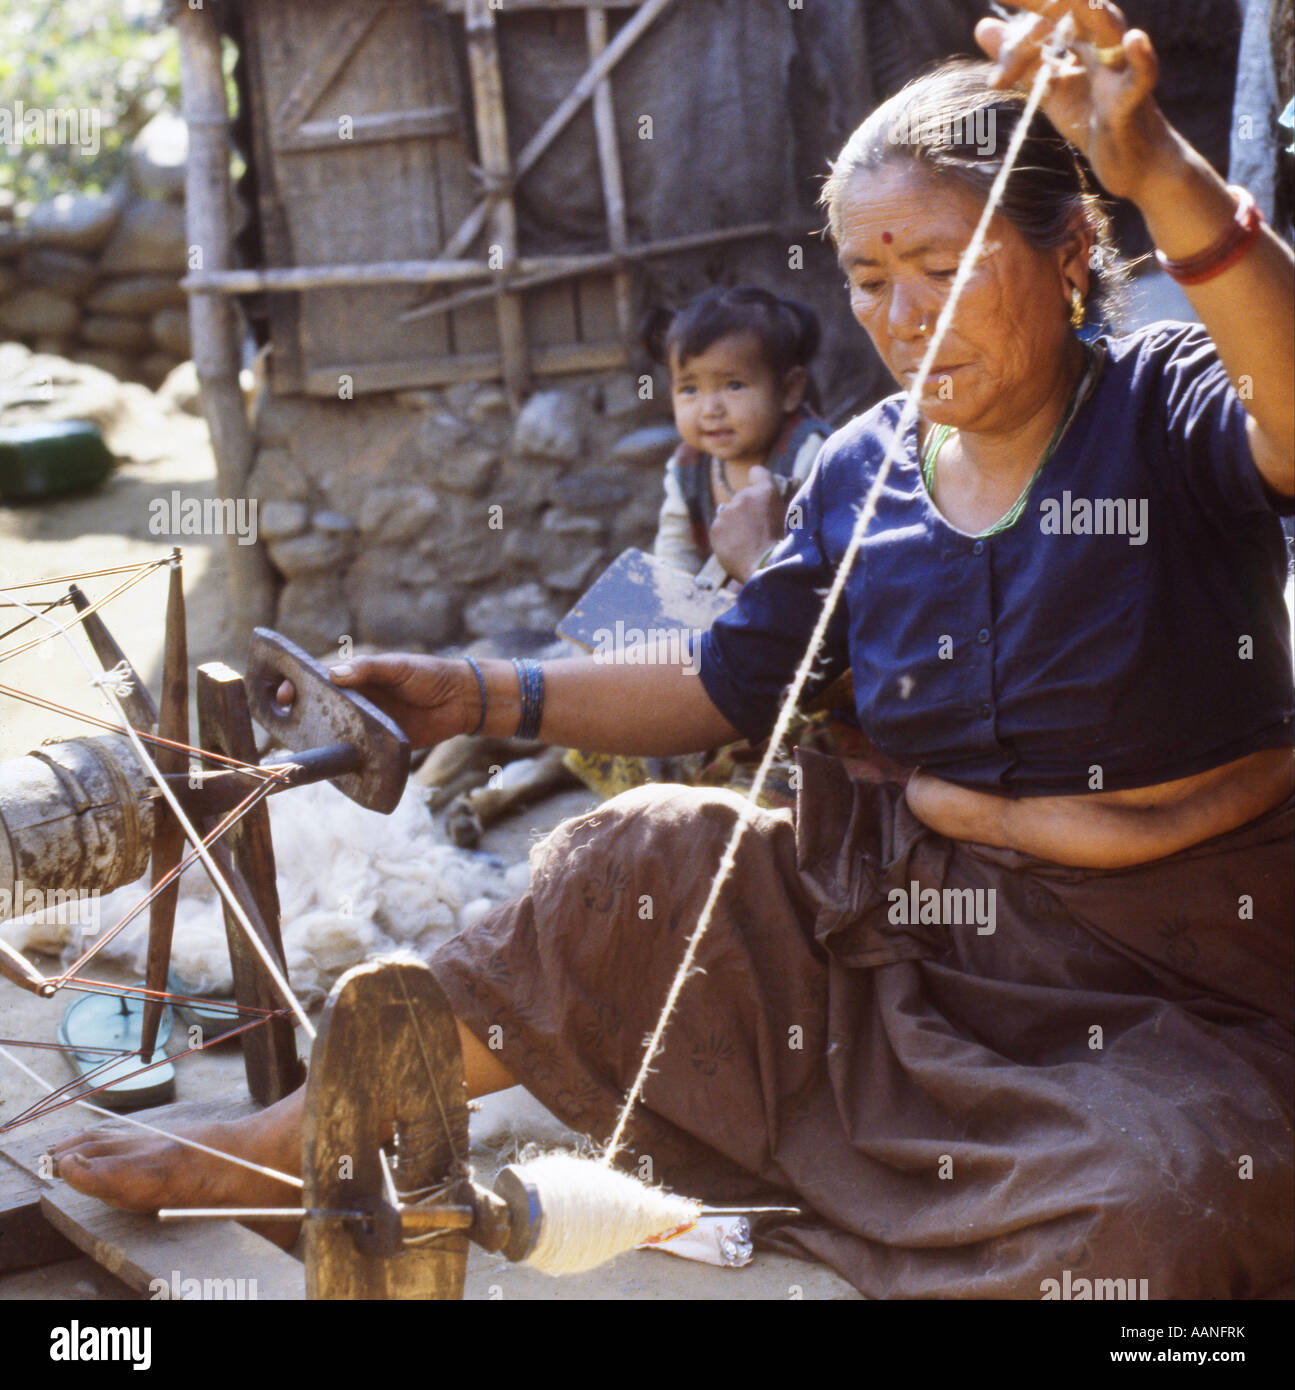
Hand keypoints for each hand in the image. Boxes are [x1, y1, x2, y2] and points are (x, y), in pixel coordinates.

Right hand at [275, 653, 474, 747]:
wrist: (460, 701)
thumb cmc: (428, 674)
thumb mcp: (397, 666)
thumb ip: (368, 669)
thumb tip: (335, 675)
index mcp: (356, 677)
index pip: (319, 680)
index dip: (297, 686)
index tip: (282, 694)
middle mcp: (356, 701)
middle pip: (320, 709)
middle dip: (300, 715)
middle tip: (284, 723)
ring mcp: (366, 724)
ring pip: (335, 732)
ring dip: (320, 738)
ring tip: (303, 744)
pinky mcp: (379, 745)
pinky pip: (356, 752)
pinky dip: (343, 756)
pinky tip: (331, 762)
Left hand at [707, 465, 786, 583]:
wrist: (766, 569)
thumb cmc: (785, 545)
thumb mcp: (792, 518)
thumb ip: (783, 501)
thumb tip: (785, 488)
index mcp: (765, 491)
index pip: (757, 472)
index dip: (759, 480)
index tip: (759, 490)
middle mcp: (743, 497)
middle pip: (743, 498)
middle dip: (748, 510)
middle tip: (758, 530)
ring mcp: (727, 513)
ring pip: (730, 514)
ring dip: (737, 524)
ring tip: (748, 543)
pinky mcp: (715, 529)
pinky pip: (720, 529)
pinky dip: (727, 537)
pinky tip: (738, 549)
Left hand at [975, 1, 1171, 203]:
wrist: (1131, 162)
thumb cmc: (1092, 119)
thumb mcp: (1048, 88)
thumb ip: (1019, 61)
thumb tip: (981, 26)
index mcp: (1084, 36)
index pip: (1051, 9)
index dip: (1023, 4)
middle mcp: (1105, 42)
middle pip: (1077, 6)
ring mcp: (1120, 68)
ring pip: (1108, 27)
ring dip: (1084, 9)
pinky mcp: (1131, 101)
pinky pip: (1142, 76)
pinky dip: (1141, 58)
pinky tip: (1134, 39)